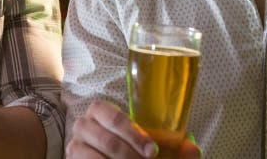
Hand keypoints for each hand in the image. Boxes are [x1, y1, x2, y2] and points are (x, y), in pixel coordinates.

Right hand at [65, 101, 200, 157]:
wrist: (123, 157)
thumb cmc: (136, 152)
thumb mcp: (155, 149)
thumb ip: (177, 151)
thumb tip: (192, 148)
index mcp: (101, 112)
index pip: (111, 115)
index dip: (133, 134)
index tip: (153, 151)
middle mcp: (83, 126)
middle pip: (106, 141)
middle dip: (130, 156)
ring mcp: (74, 147)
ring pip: (94, 158)